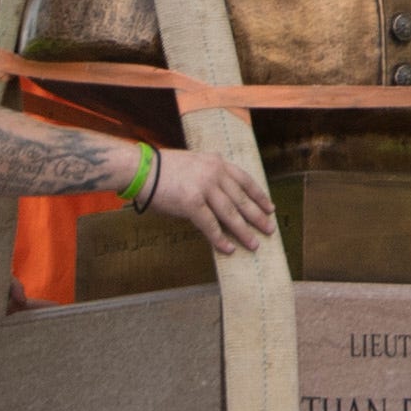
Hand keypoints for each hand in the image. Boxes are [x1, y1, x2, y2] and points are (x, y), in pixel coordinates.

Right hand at [144, 148, 277, 256]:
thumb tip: (224, 197)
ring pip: (231, 214)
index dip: (259, 196)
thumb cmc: (163, 169)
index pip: (246, 180)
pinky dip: (220, 239)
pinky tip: (229, 249)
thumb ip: (210, 175)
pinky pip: (211, 225)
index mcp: (217, 162)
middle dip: (258, 216)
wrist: (141, 169)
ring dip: (244, 231)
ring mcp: (204, 188)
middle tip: (269, 229)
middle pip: (242, 199)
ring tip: (254, 244)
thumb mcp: (194, 163)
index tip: (270, 207)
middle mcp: (215, 173)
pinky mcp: (192, 203)